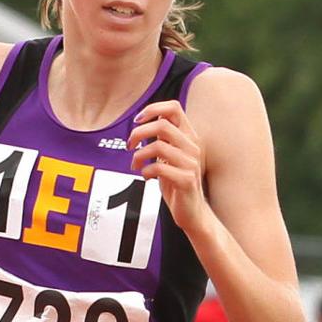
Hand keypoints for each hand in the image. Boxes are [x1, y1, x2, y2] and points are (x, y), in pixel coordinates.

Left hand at [127, 100, 207, 232]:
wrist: (193, 213)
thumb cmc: (177, 184)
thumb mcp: (169, 156)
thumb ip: (163, 139)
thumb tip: (147, 122)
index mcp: (188, 137)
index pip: (174, 108)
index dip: (153, 109)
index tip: (137, 120)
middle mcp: (192, 146)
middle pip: (162, 125)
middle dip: (139, 133)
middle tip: (129, 146)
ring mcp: (191, 163)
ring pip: (158, 146)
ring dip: (139, 155)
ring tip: (135, 165)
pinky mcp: (186, 180)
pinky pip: (160, 168)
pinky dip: (146, 171)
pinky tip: (145, 176)